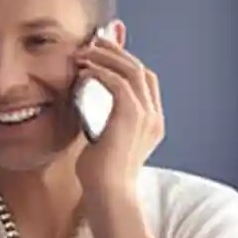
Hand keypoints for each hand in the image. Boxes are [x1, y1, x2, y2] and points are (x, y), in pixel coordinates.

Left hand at [73, 35, 164, 197]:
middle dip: (116, 52)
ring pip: (131, 70)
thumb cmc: (100, 175)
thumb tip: (84, 99)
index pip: (145, 81)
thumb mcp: (102, 139)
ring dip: (106, 57)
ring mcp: (146, 116)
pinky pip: (119, 82)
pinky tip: (83, 70)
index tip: (102, 53)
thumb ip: (101, 118)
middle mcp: (154, 117)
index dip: (125, 62)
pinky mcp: (131, 116)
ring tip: (84, 51)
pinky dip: (100, 71)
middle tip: (93, 42)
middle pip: (140, 69)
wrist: (107, 194)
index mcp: (152, 122)